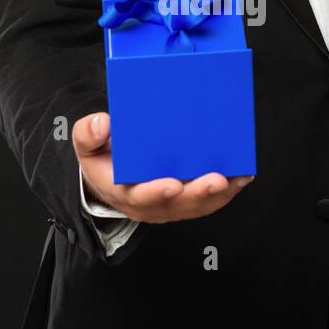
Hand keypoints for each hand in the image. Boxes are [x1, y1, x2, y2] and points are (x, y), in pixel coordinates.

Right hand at [73, 111, 253, 223]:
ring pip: (198, 205)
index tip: (171, 185)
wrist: (111, 178)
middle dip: (199, 193)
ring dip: (220, 194)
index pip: (140, 197)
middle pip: (178, 204)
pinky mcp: (187, 200)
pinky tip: (242, 177)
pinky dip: (228, 191)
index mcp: (124, 192)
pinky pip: (209, 200)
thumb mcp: (86, 146)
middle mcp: (151, 204)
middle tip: (216, 180)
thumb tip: (101, 123)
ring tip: (237, 178)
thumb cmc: (102, 159)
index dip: (156, 193)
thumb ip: (88, 134)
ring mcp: (171, 205)